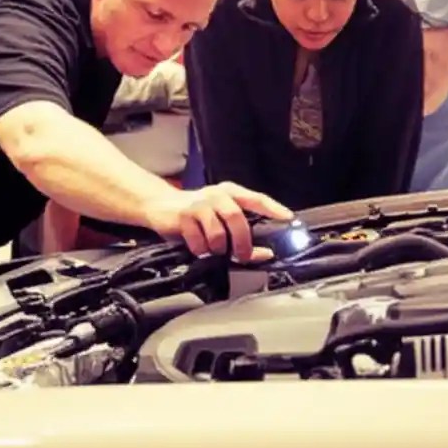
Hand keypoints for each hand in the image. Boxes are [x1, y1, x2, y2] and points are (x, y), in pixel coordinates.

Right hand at [145, 182, 292, 262]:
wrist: (159, 205)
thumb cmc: (196, 216)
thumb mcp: (220, 222)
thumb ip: (243, 236)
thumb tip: (266, 254)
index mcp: (230, 192)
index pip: (256, 198)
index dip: (273, 208)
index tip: (288, 219)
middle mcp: (217, 194)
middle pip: (237, 217)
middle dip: (242, 241)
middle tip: (243, 255)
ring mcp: (199, 203)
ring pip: (217, 232)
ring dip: (218, 247)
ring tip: (213, 249)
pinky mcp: (184, 215)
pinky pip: (199, 240)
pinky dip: (201, 249)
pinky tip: (197, 246)